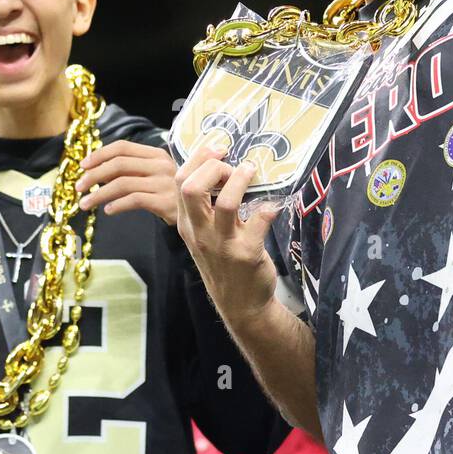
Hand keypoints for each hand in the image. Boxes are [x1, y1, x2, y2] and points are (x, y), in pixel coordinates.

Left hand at [75, 140, 178, 225]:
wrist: (197, 213)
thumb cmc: (169, 193)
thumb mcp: (154, 175)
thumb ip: (131, 170)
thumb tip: (96, 171)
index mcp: (156, 154)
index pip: (122, 147)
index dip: (99, 155)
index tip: (83, 166)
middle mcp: (161, 165)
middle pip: (119, 164)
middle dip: (93, 176)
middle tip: (78, 187)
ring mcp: (165, 183)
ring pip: (123, 183)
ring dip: (99, 194)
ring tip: (85, 204)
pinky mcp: (166, 202)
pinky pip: (134, 200)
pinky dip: (117, 205)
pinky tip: (107, 211)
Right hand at [174, 143, 280, 324]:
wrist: (240, 303)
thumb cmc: (223, 262)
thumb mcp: (203, 235)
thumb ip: (205, 207)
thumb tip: (221, 166)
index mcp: (187, 224)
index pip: (179, 181)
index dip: (198, 158)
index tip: (218, 150)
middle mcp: (200, 232)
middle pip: (192, 188)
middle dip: (213, 167)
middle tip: (233, 166)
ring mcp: (222, 244)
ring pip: (226, 203)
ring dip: (241, 180)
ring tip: (251, 172)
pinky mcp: (247, 253)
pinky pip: (259, 221)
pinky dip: (268, 207)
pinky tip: (273, 204)